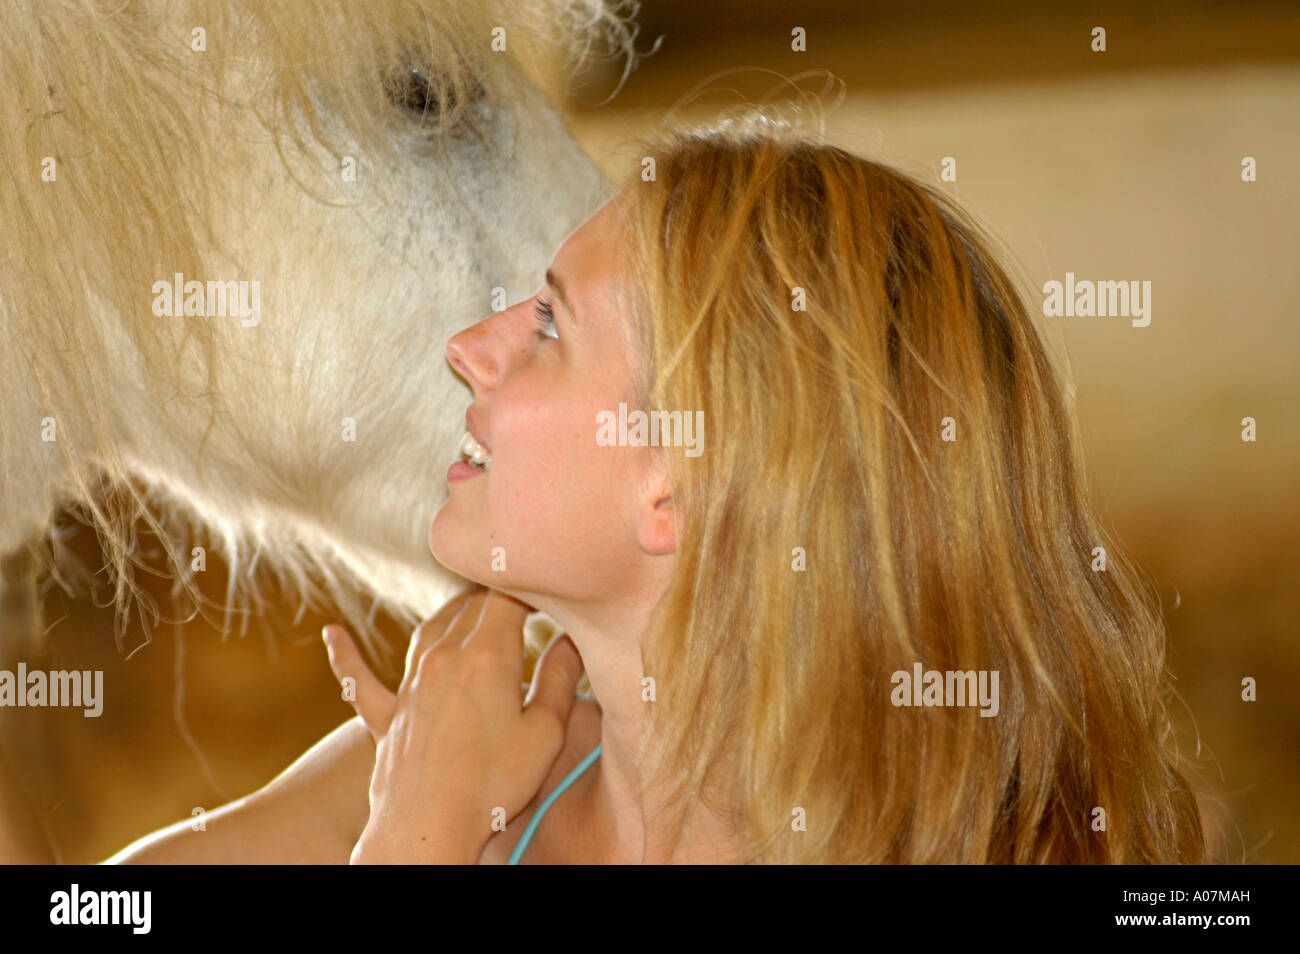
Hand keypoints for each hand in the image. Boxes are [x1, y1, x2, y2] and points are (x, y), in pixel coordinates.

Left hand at [322, 588, 585, 863]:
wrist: (428, 828)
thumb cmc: (493, 784)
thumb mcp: (546, 732)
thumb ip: (561, 678)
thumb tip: (571, 641)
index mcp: (486, 656)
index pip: (507, 593)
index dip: (531, 583)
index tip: (551, 590)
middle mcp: (442, 658)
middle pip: (472, 604)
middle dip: (501, 594)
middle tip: (527, 599)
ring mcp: (409, 686)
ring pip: (430, 628)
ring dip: (456, 612)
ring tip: (476, 607)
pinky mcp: (386, 716)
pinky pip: (359, 678)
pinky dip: (347, 654)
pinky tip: (332, 634)